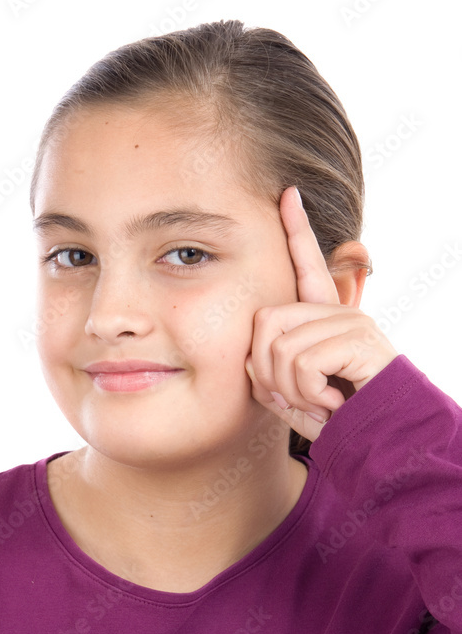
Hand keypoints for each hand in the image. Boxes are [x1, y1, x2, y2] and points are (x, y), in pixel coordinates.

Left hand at [245, 186, 397, 441]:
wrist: (387, 439)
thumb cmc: (342, 421)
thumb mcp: (296, 397)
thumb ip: (270, 377)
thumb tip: (248, 362)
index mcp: (326, 319)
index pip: (308, 266)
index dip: (296, 231)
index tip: (287, 194)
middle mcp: (339, 312)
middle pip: (266, 322)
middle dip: (266, 373)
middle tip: (294, 400)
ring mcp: (350, 323)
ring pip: (281, 349)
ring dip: (290, 390)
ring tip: (318, 404)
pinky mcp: (358, 340)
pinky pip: (303, 362)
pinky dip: (308, 393)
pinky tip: (332, 402)